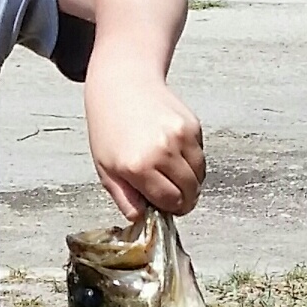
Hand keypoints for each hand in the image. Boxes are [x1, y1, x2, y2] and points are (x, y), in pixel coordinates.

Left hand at [83, 64, 204, 219]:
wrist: (122, 87)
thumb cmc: (109, 128)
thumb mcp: (106, 169)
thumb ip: (125, 198)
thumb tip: (141, 219)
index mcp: (138, 167)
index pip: (170, 202)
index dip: (171, 209)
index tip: (168, 209)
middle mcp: (163, 152)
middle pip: (189, 191)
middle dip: (184, 199)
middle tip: (174, 197)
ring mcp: (180, 137)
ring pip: (199, 175)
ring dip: (191, 182)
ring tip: (172, 175)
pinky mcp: (192, 125)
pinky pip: (200, 155)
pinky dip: (192, 161)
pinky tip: (173, 153)